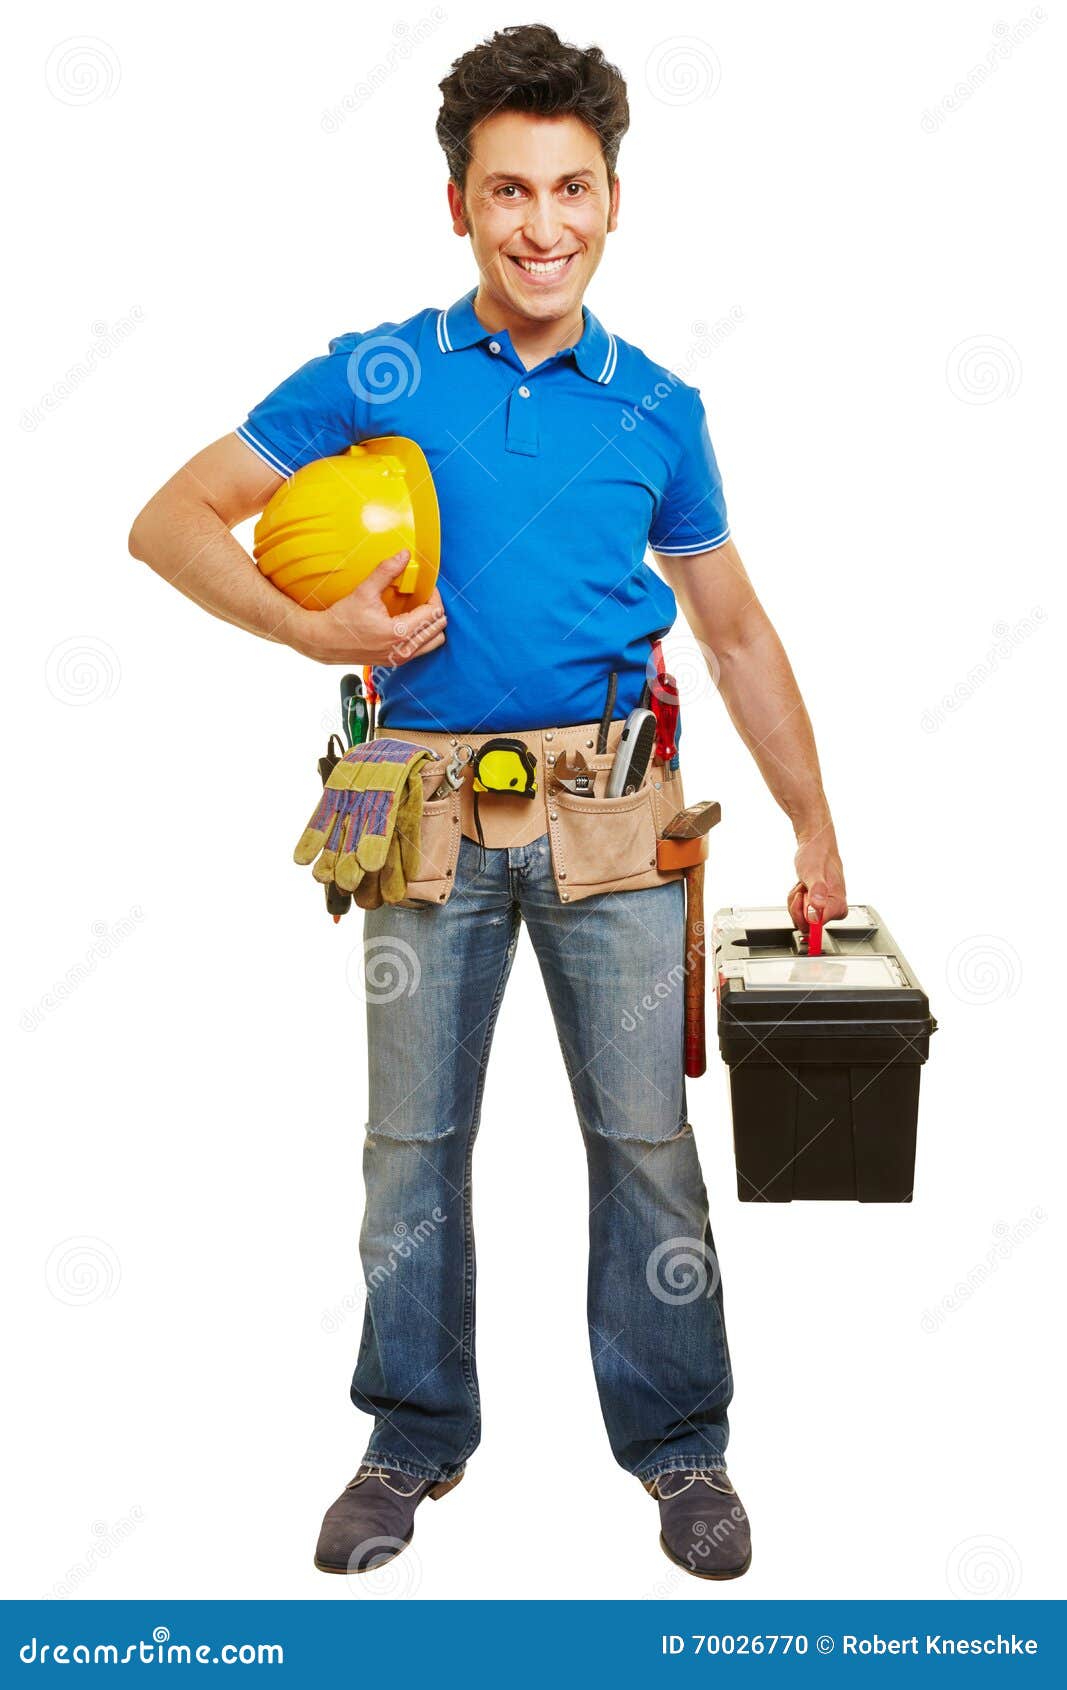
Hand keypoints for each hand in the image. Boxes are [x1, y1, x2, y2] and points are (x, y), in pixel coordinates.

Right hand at [289, 550, 446, 665]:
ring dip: (430, 624)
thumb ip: (386, 571)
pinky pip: (421, 649)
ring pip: (434, 642)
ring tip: (418, 609)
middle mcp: (403, 650)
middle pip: (438, 628)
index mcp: (398, 633)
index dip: (434, 596)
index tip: (426, 587)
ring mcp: (400, 659)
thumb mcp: (364, 591)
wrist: (323, 641)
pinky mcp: (395, 661)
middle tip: (423, 596)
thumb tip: (404, 555)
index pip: (433, 613)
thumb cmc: (341, 619)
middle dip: (434, 609)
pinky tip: (408, 621)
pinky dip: (422, 635)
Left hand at [787, 825, 847, 931]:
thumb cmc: (818, 856)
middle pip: (806, 925)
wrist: (816, 848)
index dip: (805, 913)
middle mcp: (833, 910)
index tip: (804, 898)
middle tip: (803, 889)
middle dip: (797, 906)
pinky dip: (795, 900)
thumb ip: (817, 889)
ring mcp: (823, 910)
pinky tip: (802, 889)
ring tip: (803, 886)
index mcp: (838, 905)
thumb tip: (818, 907)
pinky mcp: (815, 908)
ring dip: (795, 901)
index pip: (817, 925)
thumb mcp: (814, 871)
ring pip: (800, 919)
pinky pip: (798, 913)